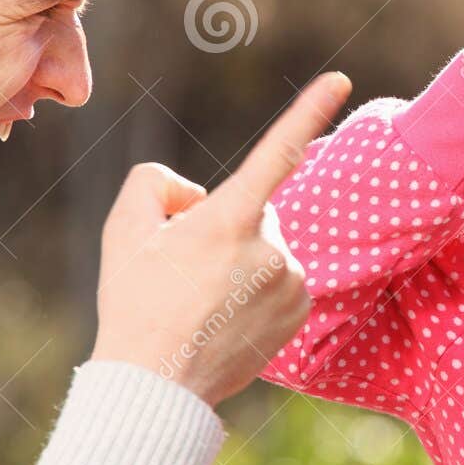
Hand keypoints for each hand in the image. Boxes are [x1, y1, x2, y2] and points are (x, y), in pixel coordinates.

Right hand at [89, 72, 352, 406]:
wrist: (157, 385)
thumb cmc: (136, 304)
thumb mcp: (123, 229)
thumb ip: (156, 183)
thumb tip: (198, 195)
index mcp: (231, 219)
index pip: (276, 153)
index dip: (308, 111)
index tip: (340, 80)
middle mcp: (272, 247)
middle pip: (254, 210)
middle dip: (226, 224)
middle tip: (185, 270)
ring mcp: (292, 281)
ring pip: (268, 247)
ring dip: (242, 260)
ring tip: (202, 299)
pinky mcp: (301, 309)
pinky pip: (281, 279)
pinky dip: (258, 288)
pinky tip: (226, 316)